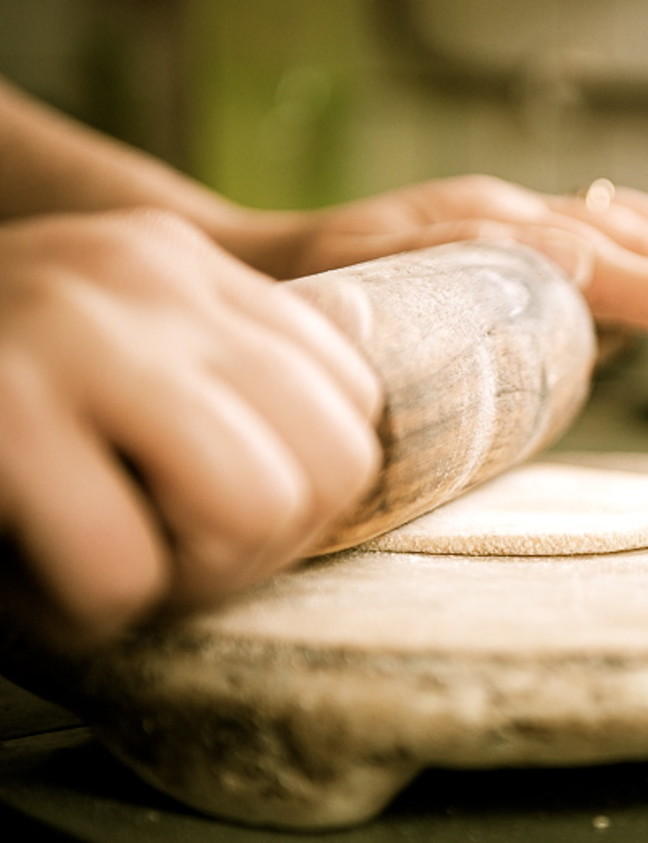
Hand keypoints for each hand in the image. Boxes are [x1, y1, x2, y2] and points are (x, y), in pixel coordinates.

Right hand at [0, 210, 381, 646]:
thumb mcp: (115, 369)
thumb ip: (216, 388)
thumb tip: (340, 462)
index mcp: (186, 265)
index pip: (351, 400)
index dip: (304, 494)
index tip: (217, 516)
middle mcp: (146, 276)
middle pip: (331, 461)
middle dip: (261, 549)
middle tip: (173, 562)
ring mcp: (73, 327)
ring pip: (257, 508)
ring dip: (188, 582)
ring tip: (114, 573)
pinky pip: (126, 571)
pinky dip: (86, 617)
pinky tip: (35, 591)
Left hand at [219, 175, 647, 415]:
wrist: (257, 266)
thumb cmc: (300, 300)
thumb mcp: (357, 308)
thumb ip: (449, 298)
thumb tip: (561, 281)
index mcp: (486, 231)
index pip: (612, 263)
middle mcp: (518, 218)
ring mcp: (524, 228)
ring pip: (644, 235)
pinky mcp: (524, 251)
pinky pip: (616, 251)